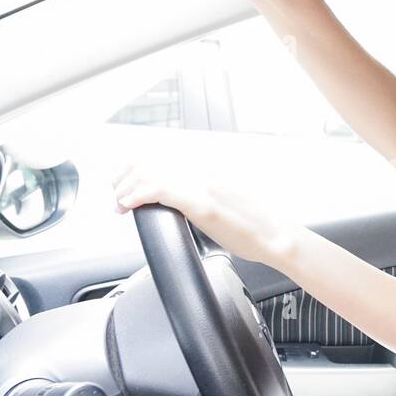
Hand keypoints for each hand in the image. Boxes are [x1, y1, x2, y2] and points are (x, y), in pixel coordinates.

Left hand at [110, 152, 296, 266]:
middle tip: (118, 197)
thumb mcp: (224, 203)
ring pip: (149, 173)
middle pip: (149, 161)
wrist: (276, 237)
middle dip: (125, 178)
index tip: (127, 185)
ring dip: (127, 188)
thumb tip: (182, 203)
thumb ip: (201, 196)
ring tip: (120, 203)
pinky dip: (137, 195)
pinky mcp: (201, 203)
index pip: (161, 158)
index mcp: (207, 170)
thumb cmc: (256, 227)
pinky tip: (129, 205)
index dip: (136, 169)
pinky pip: (159, 189)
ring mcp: (202, 185)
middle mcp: (203, 172)